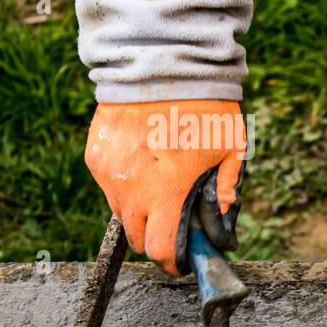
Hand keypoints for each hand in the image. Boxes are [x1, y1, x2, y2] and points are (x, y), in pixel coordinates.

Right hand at [84, 101, 245, 274]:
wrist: (161, 63)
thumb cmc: (204, 107)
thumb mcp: (231, 150)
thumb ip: (227, 191)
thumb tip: (224, 225)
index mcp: (166, 191)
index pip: (159, 249)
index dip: (173, 263)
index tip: (183, 262)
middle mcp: (130, 187)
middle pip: (136, 237)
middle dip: (157, 238)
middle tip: (175, 226)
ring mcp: (107, 171)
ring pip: (120, 212)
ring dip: (140, 212)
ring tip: (162, 189)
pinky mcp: (95, 155)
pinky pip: (108, 185)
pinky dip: (125, 186)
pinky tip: (145, 166)